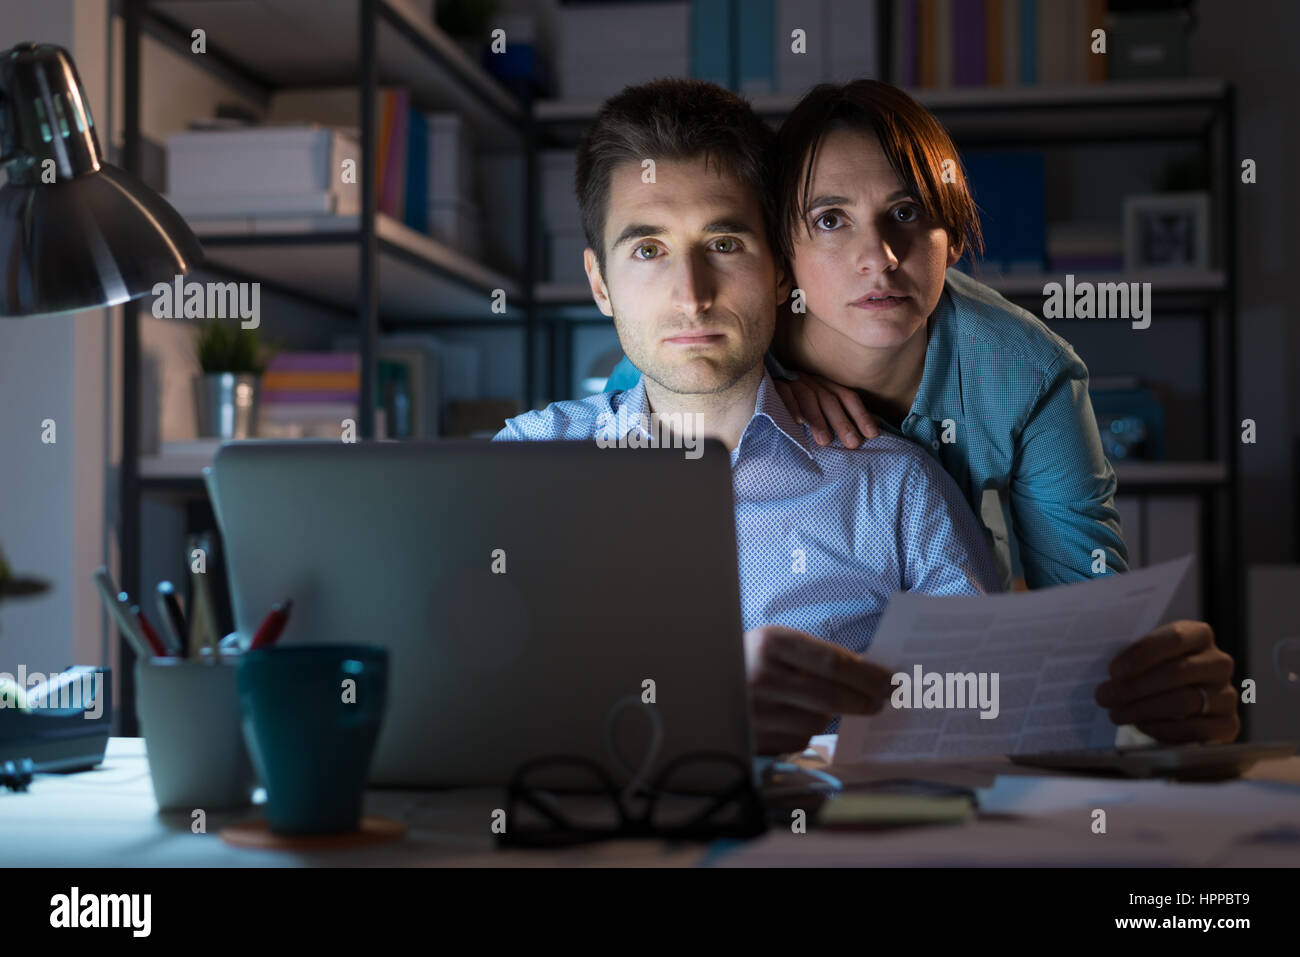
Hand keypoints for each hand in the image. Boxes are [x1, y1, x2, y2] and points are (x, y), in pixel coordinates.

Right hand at [743, 624, 894, 754]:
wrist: (699, 680)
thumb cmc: (751, 660)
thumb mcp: (779, 645)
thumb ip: (819, 657)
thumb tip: (873, 674)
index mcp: (771, 642)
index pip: (835, 662)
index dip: (869, 675)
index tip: (892, 681)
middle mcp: (761, 676)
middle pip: (831, 696)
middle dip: (864, 700)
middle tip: (881, 702)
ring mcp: (755, 710)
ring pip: (817, 721)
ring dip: (828, 716)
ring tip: (820, 704)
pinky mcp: (753, 737)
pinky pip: (797, 739)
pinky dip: (804, 731)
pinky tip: (793, 718)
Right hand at [771, 372, 879, 447]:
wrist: (757, 390)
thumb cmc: (795, 407)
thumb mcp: (820, 410)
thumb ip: (843, 416)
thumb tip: (874, 427)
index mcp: (825, 386)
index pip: (847, 396)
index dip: (860, 414)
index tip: (872, 435)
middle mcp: (811, 382)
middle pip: (830, 400)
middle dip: (842, 422)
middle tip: (852, 444)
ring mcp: (792, 382)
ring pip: (809, 398)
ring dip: (818, 420)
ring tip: (825, 441)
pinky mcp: (772, 386)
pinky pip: (784, 395)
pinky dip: (791, 407)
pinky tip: (797, 422)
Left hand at [1094, 620, 1239, 743]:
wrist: (1177, 703)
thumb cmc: (1152, 671)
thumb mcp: (1143, 656)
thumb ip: (1130, 654)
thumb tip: (1098, 663)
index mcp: (1198, 635)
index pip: (1174, 638)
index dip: (1142, 654)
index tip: (1113, 670)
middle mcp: (1218, 662)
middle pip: (1177, 673)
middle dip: (1134, 687)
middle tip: (1104, 696)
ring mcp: (1226, 694)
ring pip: (1185, 701)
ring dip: (1143, 709)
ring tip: (1116, 713)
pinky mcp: (1228, 724)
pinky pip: (1196, 729)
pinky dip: (1164, 729)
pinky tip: (1142, 726)